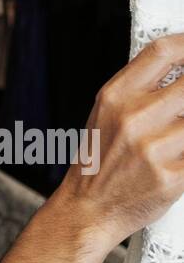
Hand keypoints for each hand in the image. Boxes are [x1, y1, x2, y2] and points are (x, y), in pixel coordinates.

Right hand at [57, 34, 183, 250]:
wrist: (87, 209)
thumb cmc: (98, 161)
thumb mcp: (107, 113)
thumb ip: (141, 88)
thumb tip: (181, 68)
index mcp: (115, 96)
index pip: (162, 52)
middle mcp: (133, 118)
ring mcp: (153, 149)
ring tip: (177, 134)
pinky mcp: (171, 179)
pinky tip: (178, 156)